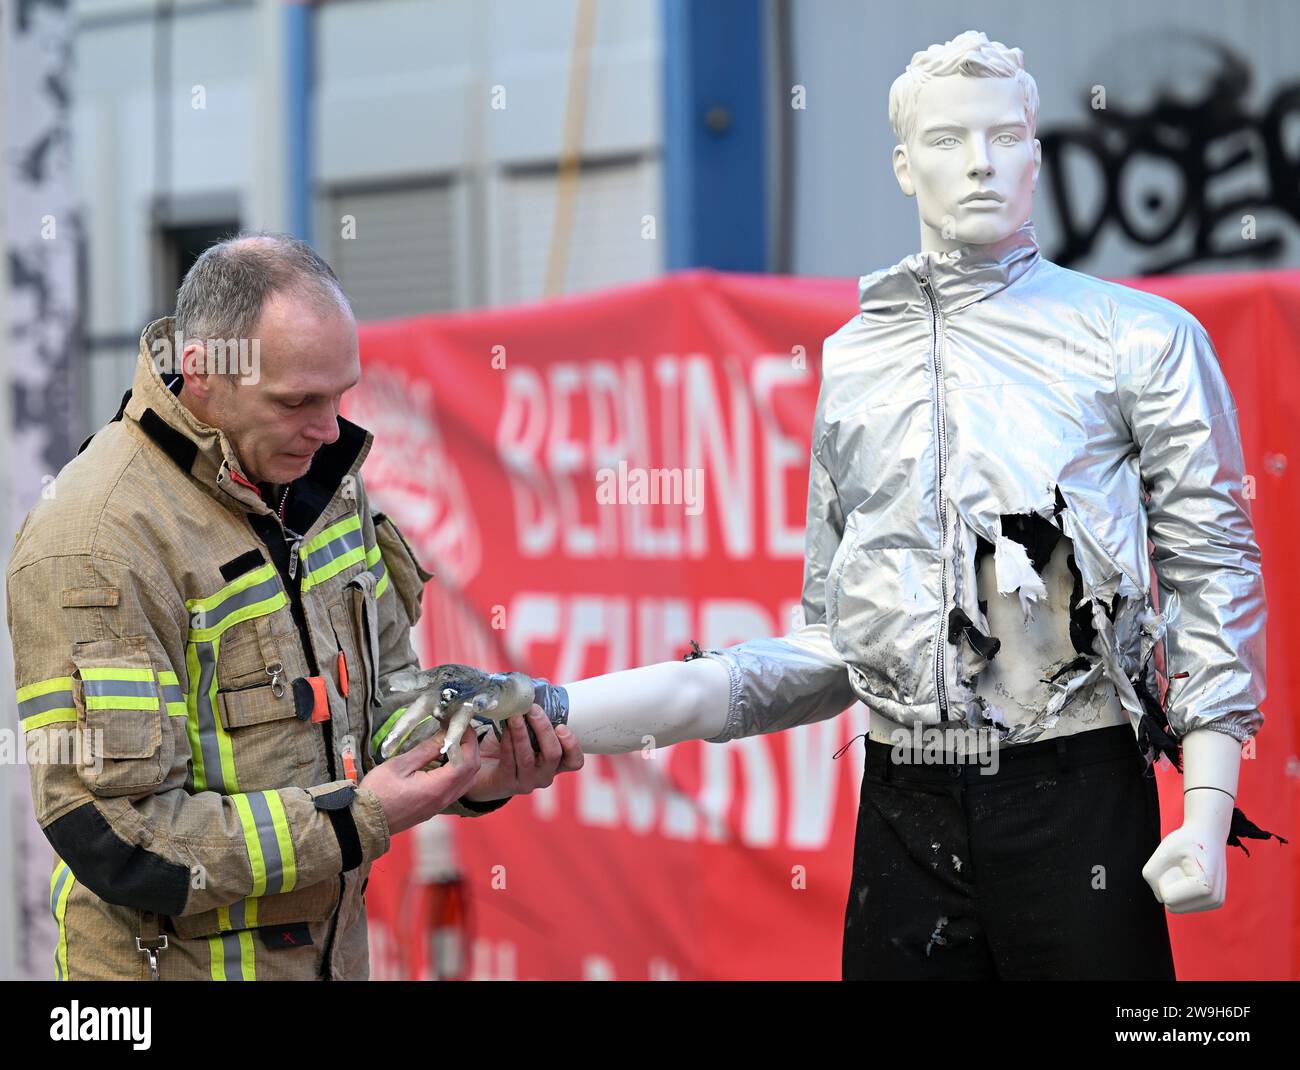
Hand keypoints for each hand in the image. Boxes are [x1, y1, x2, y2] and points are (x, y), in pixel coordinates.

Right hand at [359, 725, 481, 834]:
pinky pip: (455, 788)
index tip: (463, 725)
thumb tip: (444, 735)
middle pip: (471, 772)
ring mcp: (440, 806)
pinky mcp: (433, 808)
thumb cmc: (377, 792)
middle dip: (471, 748)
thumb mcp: (400, 765)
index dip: (469, 741)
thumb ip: (426, 750)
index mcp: (438, 788)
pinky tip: (444, 760)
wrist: (364, 822)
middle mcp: (444, 799)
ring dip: (465, 760)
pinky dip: (456, 771)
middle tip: (460, 731)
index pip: (467, 761)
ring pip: (465, 781)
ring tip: (454, 742)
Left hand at [462, 704, 583, 802]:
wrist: (482, 768)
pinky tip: (503, 728)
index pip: (574, 761)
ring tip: (514, 715)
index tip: (561, 726)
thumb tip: (544, 683)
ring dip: (521, 733)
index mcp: (556, 763)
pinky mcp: (507, 782)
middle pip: (553, 755)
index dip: (572, 745)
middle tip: (533, 709)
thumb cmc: (510, 745)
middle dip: (543, 729)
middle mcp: (545, 775)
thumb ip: (538, 710)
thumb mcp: (527, 729)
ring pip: (528, 757)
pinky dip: (507, 742)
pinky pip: (509, 761)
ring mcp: (527, 781)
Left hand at [1142, 798, 1231, 912]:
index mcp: (1206, 887)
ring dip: (1175, 887)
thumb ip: (1151, 874)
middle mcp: (1215, 900)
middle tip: (1182, 866)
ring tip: (1188, 869)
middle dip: (1169, 885)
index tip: (1179, 862)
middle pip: (1172, 906)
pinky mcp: (1213, 902)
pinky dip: (1181, 890)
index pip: (1167, 899)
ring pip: (1177, 907)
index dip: (1165, 878)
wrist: (1209, 833)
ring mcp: (1216, 903)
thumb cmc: (1185, 841)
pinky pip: (1182, 904)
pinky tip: (1192, 874)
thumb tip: (1160, 898)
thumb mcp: (1163, 850)